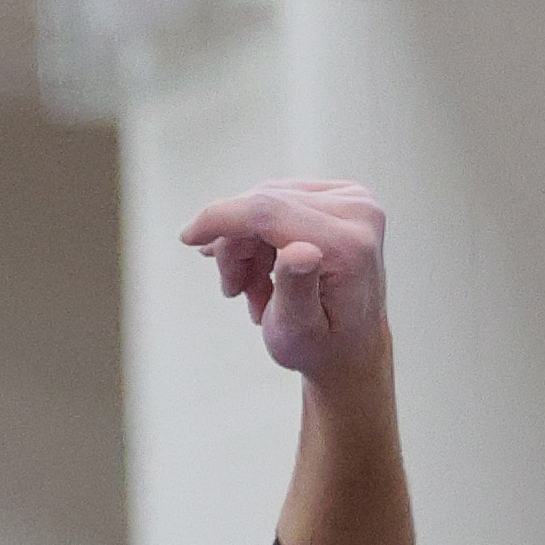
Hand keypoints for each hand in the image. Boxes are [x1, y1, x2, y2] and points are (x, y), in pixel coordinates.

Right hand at [182, 180, 389, 390]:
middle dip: (236, 245)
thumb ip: (297, 289)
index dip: (222, 218)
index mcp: (349, 245)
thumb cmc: (322, 347)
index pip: (270, 211)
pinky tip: (261, 269)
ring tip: (251, 289)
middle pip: (267, 205)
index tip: (187, 237)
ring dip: (248, 245)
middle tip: (233, 289)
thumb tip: (297, 249)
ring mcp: (352, 198)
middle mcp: (357, 210)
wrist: (350, 348)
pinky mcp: (342, 197)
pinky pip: (282, 202)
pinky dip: (262, 236)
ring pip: (270, 203)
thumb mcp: (300, 332)